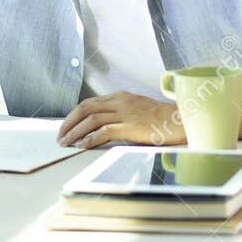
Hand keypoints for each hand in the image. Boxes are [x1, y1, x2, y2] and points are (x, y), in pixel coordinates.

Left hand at [56, 92, 183, 149]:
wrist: (182, 121)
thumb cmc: (162, 120)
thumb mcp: (137, 111)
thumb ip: (120, 116)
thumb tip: (101, 129)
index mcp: (120, 96)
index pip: (89, 103)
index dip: (74, 115)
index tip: (66, 127)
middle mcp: (120, 101)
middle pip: (85, 108)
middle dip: (69, 122)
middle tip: (60, 136)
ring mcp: (125, 113)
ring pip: (90, 119)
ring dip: (74, 132)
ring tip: (66, 143)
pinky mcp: (130, 126)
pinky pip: (103, 131)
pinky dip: (89, 138)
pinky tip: (82, 145)